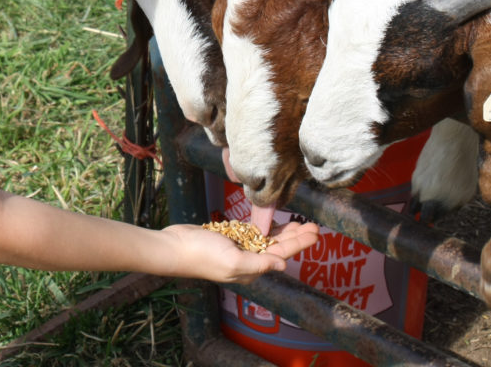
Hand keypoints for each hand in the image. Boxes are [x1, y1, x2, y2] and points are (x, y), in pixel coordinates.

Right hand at [164, 220, 319, 284]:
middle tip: (313, 225)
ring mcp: (238, 248)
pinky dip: (263, 226)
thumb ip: (259, 264)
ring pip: (267, 239)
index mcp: (251, 268)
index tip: (315, 233)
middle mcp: (248, 260)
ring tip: (299, 221)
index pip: (282, 254)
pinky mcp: (228, 237)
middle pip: (278, 246)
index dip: (300, 243)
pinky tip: (272, 221)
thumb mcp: (234, 261)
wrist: (175, 246)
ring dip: (283, 230)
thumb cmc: (202, 255)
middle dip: (296, 236)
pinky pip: (251, 232)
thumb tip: (283, 265)